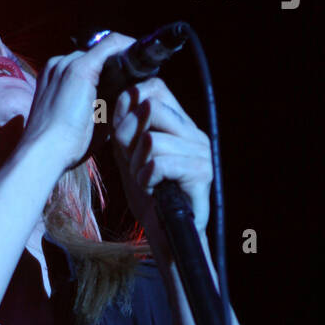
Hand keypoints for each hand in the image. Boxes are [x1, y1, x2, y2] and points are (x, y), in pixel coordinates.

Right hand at [20, 32, 137, 175]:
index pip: (89, 67)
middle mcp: (59, 65)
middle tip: (143, 77)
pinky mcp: (80, 68)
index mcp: (55, 80)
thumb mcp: (84, 125)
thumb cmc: (63, 148)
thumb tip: (123, 107)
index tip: (130, 84)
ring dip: (127, 58)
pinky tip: (144, 61)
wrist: (45, 152)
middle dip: (121, 66)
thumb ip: (100, 110)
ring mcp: (68, 64)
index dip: (112, 74)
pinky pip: (112, 45)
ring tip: (147, 70)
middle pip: (98, 57)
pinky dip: (129, 49)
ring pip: (106, 50)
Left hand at [110, 78, 212, 264]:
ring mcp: (201, 153)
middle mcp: (195, 134)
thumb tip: (122, 98)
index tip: (123, 137)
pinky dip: (145, 179)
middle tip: (134, 163)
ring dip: (137, 165)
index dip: (130, 107)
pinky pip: (158, 164)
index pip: (156, 89)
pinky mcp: (200, 173)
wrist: (166, 235)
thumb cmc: (149, 196)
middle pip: (151, 107)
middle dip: (129, 137)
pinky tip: (151, 189)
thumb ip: (126, 127)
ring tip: (144, 180)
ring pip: (151, 140)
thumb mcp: (131, 155)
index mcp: (181, 125)